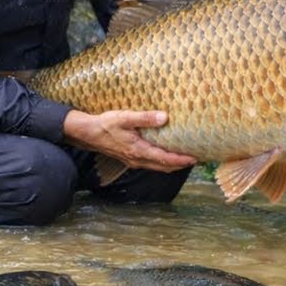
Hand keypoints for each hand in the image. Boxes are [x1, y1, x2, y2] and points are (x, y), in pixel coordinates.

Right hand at [61, 109, 196, 171]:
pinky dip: (162, 162)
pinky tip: (166, 155)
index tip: (195, 158)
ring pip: (158, 167)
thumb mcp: (125, 118)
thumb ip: (145, 118)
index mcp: (139, 151)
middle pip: (164, 167)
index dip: (181, 160)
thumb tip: (164, 118)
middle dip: (180, 164)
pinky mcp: (130, 159)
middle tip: (196, 159)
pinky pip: (151, 164)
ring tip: (185, 158)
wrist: (89, 134)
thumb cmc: (106, 124)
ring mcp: (134, 161)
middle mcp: (138, 160)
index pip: (165, 159)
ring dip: (172, 165)